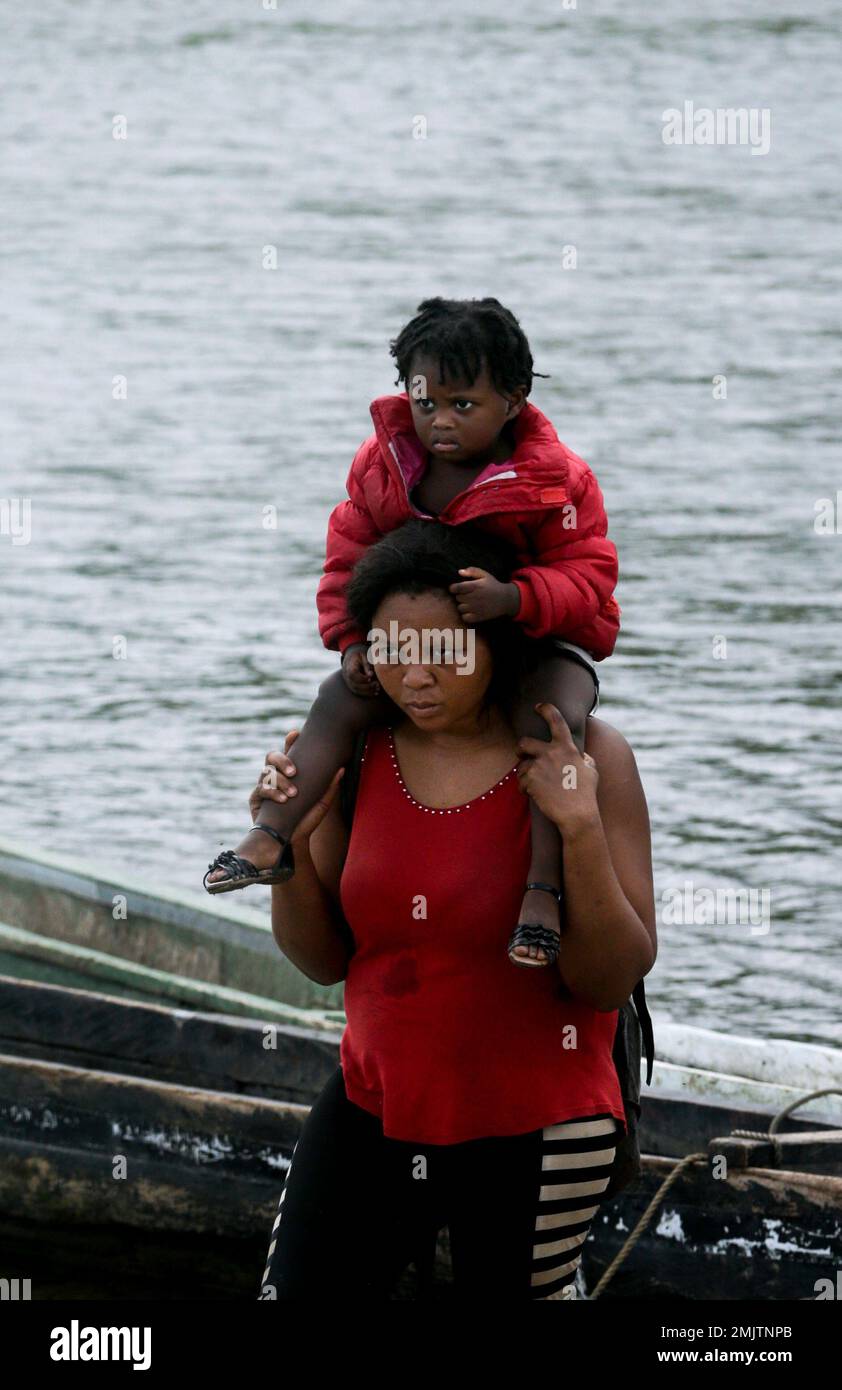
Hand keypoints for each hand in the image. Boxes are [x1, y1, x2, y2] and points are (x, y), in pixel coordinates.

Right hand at [249, 730, 343, 846]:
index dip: (290, 741)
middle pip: (271, 756)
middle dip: (282, 760)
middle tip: (294, 772)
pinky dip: (272, 793)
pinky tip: (283, 800)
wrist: (291, 844)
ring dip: (280, 782)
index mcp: (289, 774)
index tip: (296, 734)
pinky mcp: (255, 799)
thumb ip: (330, 786)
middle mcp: (275, 777)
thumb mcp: (322, 804)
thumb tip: (342, 768)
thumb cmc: (306, 822)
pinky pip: (260, 789)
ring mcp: (263, 787)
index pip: (288, 752)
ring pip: (266, 772)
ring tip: (293, 794)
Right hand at [341, 642, 379, 695]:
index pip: (353, 674)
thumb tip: (371, 674)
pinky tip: (375, 692)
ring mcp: (348, 682)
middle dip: (367, 686)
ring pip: (357, 690)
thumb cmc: (358, 657)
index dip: (362, 677)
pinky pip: (358, 692)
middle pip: (355, 684)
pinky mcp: (352, 686)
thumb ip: (367, 665)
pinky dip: (367, 694)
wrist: (350, 659)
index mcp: (349, 667)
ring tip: (378, 689)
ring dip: (368, 691)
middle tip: (377, 684)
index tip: (371, 677)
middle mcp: (347, 676)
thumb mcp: (363, 657)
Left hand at [448, 568, 520, 621]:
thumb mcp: (484, 575)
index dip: (454, 588)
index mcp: (475, 586)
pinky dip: (466, 615)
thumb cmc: (493, 586)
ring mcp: (476, 608)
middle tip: (468, 595)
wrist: (506, 599)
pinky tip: (471, 611)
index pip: (456, 588)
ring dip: (463, 605)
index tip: (457, 588)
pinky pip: (465, 617)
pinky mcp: (479, 617)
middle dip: (461, 596)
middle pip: (458, 598)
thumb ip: (472, 571)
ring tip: (470, 603)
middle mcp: (474, 597)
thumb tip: (459, 572)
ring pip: (460, 608)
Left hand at [515, 703, 598, 831]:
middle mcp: (551, 752)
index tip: (539, 706)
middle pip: (524, 742)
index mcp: (567, 747)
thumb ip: (584, 759)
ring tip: (538, 787)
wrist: (577, 814)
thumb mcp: (592, 771)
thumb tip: (580, 756)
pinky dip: (526, 790)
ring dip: (526, 776)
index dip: (546, 710)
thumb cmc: (586, 794)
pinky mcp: (530, 780)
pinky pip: (521, 782)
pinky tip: (537, 796)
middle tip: (523, 756)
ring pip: (521, 766)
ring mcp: (539, 766)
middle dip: (521, 749)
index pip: (556, 720)